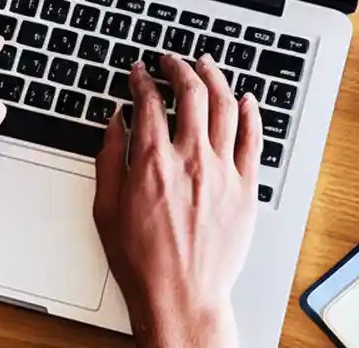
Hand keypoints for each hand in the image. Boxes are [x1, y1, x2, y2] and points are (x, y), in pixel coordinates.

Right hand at [92, 54, 261, 347]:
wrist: (181, 297)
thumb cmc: (142, 262)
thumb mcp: (105, 208)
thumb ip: (109, 158)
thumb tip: (115, 122)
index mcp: (152, 162)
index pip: (149, 101)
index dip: (143, 79)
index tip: (140, 72)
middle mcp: (191, 159)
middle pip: (191, 93)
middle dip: (179, 68)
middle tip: (172, 60)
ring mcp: (223, 172)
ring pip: (226, 106)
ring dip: (215, 78)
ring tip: (206, 66)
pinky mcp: (246, 188)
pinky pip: (253, 139)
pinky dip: (251, 113)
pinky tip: (246, 100)